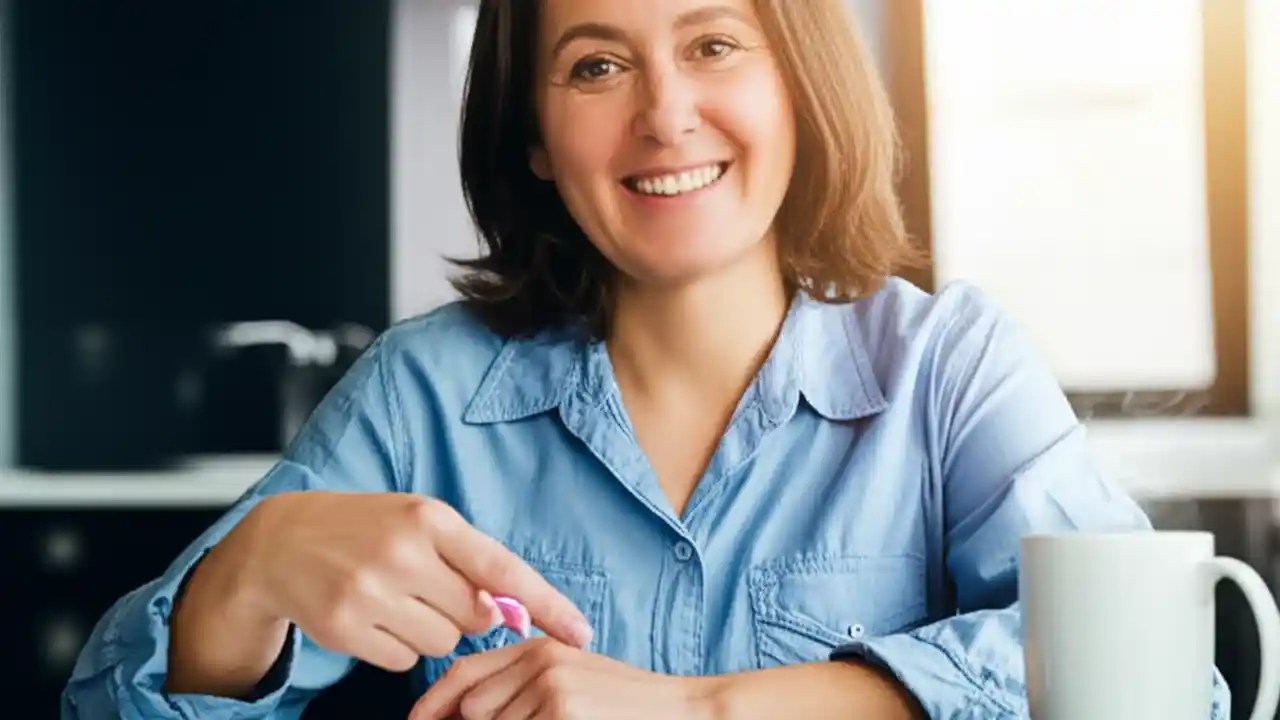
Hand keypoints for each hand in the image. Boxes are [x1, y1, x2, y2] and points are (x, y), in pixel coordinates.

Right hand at [222, 492, 593, 671]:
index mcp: (431, 519)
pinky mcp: (344, 626)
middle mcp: (402, 553)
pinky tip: (372, 616)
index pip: (503, 569)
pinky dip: (396, 647)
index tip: (581, 633)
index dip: (547, 604)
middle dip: (464, 613)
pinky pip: (402, 662)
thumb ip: (468, 560)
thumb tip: (512, 613)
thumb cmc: (367, 529)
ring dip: (429, 631)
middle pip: (474, 617)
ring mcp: (370, 591)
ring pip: (440, 644)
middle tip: (430, 589)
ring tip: (397, 599)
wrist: (281, 541)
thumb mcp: (420, 522)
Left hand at [408, 638, 715, 719]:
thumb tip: (466, 711)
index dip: (430, 705)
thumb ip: (521, 687)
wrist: (685, 711)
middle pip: (472, 708)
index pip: (464, 674)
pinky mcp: (561, 711)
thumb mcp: (571, 683)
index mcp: (538, 649)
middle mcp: (539, 660)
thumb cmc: (626, 707)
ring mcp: (550, 687)